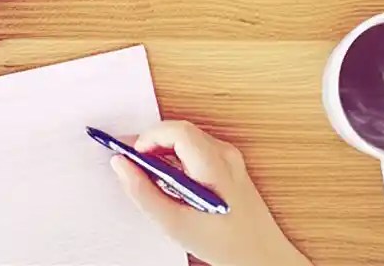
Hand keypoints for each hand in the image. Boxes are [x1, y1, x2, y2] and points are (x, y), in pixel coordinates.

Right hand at [111, 121, 310, 265]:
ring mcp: (230, 159)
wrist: (262, 256)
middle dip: (152, 144)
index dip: (149, 137)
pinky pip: (197, 150)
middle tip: (134, 165)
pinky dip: (177, 159)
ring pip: (187, 140)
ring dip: (164, 152)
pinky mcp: (230, 166)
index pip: (178, 131)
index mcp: (214, 165)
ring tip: (151, 178)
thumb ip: (143, 192)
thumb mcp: (175, 223)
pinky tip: (171, 183)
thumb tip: (121, 165)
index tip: (132, 156)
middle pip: (180, 132)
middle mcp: (225, 155)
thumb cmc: (225, 244)